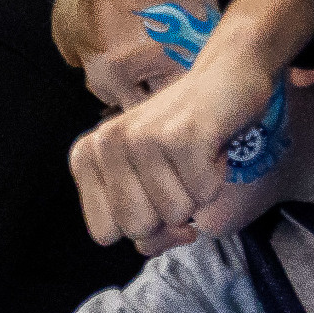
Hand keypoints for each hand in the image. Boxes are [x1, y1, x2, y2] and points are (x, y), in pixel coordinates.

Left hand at [68, 0, 313, 251]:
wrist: (228, 73)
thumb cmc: (185, 134)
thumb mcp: (150, 181)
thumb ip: (148, 225)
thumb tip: (170, 239)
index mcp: (86, 157)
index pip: (104, 234)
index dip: (141, 226)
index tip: (157, 194)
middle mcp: (106, 144)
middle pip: (138, 229)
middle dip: (170, 213)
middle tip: (179, 172)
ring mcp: (142, 137)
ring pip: (174, 215)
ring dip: (197, 192)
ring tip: (194, 154)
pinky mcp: (181, 135)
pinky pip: (204, 194)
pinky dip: (217, 177)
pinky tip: (212, 145)